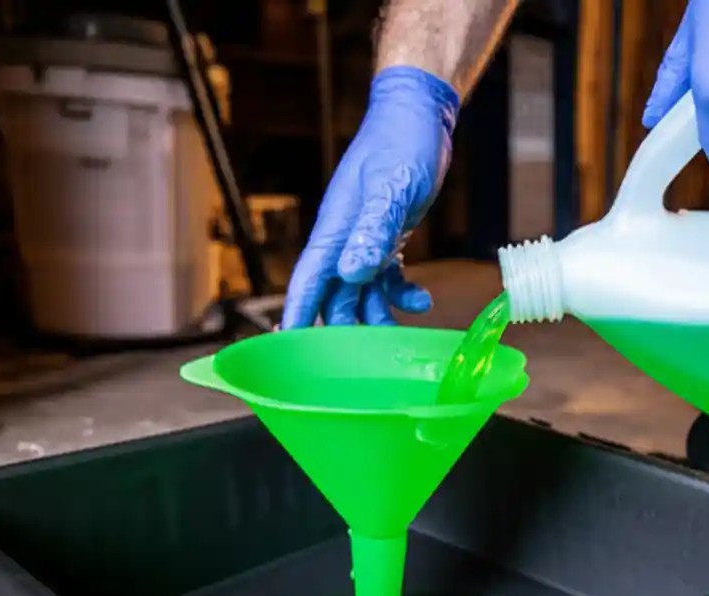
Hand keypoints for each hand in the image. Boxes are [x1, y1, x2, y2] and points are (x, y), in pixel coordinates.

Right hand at [281, 66, 458, 327]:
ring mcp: (364, 239)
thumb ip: (372, 232)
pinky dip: (401, 294)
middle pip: (333, 296)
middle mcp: (344, 239)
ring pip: (360, 293)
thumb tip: (352, 273)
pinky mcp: (387, 237)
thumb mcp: (391, 189)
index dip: (297, 317)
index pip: (307, 282)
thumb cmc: (400, 144)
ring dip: (376, 319)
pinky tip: (421, 302)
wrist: (418, 117)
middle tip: (355, 364)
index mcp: (335, 230)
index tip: (287, 351)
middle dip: (341, 330)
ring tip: (397, 342)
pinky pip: (387, 277)